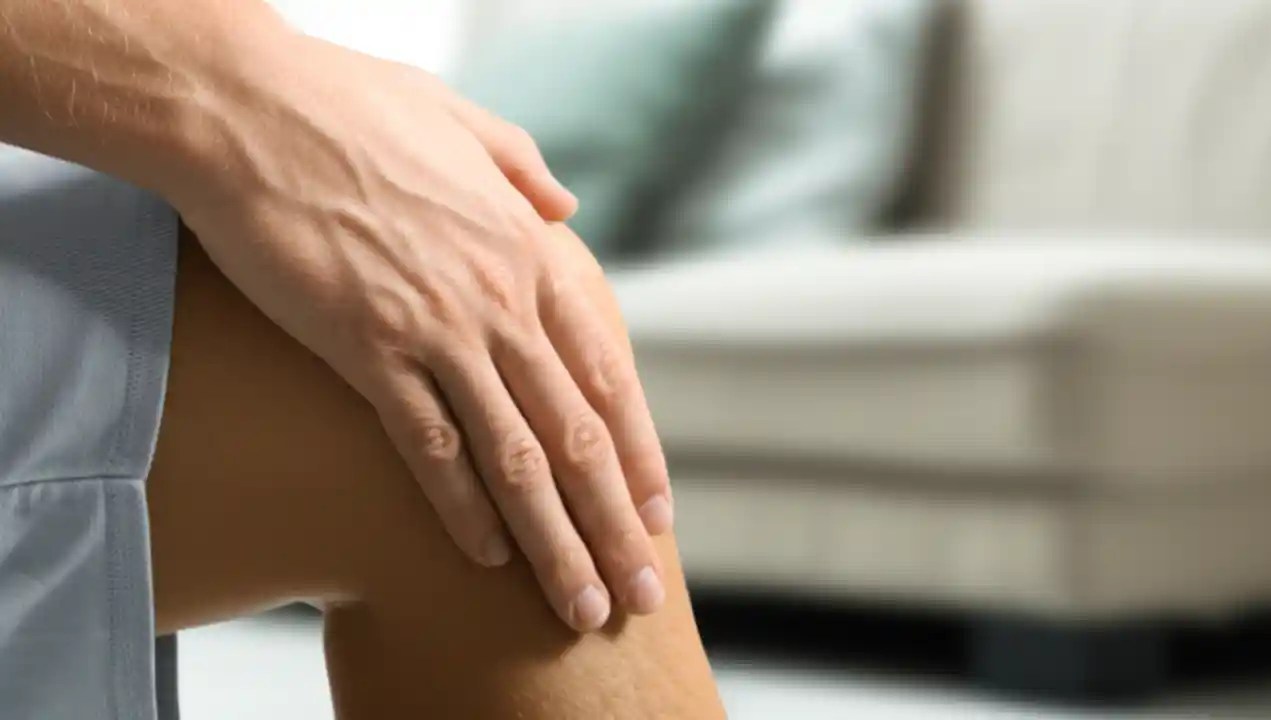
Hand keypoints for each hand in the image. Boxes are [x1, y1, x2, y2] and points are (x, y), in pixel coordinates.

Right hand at [170, 31, 673, 630]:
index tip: (658, 514)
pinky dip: (461, 507)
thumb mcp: (464, 120)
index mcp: (530, 253)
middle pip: (577, 435)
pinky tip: (487, 557)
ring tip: (579, 603)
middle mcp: (501, 302)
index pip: (607, 376)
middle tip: (637, 593)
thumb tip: (566, 207)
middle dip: (614, 524)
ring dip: (554, 540)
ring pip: (517, 457)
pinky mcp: (368, 349)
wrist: (253, 110)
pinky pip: (428, 446)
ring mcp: (439, 329)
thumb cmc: (353, 108)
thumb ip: (525, 168)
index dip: (639, 455)